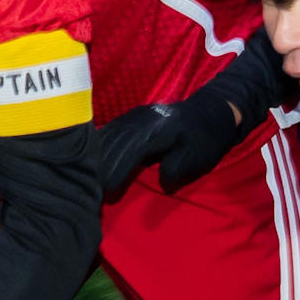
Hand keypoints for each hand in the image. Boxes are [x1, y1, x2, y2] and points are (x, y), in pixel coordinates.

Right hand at [101, 38, 286, 193]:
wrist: (213, 110)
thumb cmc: (206, 138)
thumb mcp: (196, 157)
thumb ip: (176, 169)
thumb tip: (160, 183)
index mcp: (157, 131)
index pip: (129, 152)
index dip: (115, 171)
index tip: (105, 190)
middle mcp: (142, 120)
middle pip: (114, 143)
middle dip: (101, 166)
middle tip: (90, 188)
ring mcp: (136, 115)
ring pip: (110, 135)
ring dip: (97, 155)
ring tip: (86, 175)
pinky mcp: (134, 116)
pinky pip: (112, 130)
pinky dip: (101, 144)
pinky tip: (93, 157)